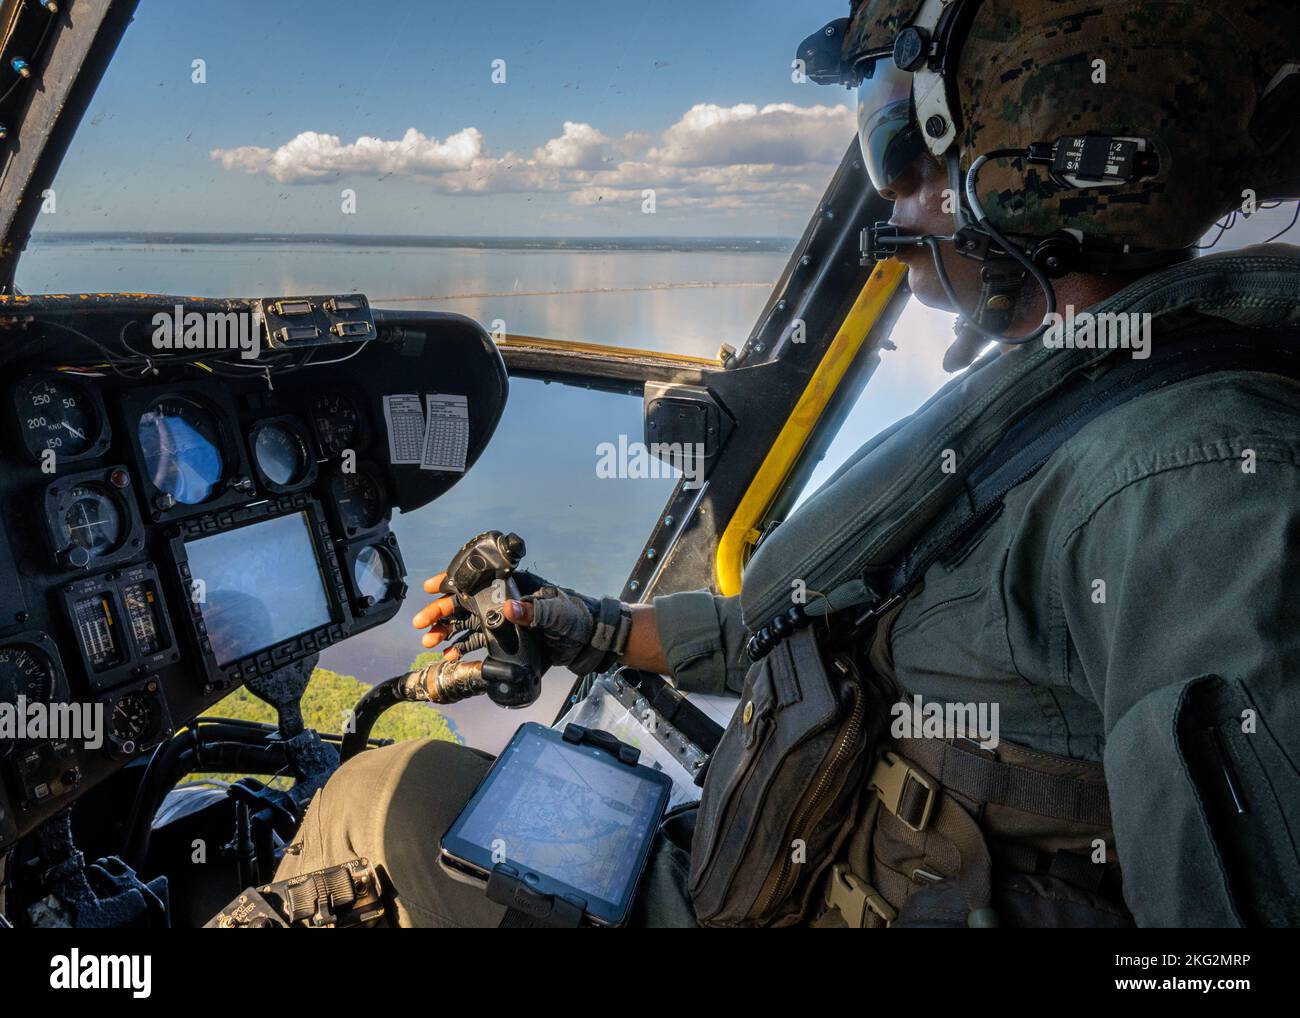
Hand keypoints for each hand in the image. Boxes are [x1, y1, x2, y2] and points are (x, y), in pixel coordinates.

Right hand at [411, 568, 632, 675]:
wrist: (590, 642)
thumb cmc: (577, 618)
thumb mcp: (557, 614)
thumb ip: (535, 612)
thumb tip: (510, 608)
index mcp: (515, 587)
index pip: (478, 581)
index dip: (452, 582)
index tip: (430, 588)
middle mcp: (506, 601)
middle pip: (466, 604)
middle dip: (441, 612)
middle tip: (421, 624)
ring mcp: (506, 621)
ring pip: (468, 623)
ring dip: (447, 631)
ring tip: (429, 642)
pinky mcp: (509, 640)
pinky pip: (480, 642)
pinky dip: (463, 648)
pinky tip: (449, 655)